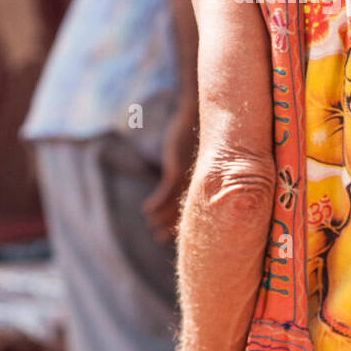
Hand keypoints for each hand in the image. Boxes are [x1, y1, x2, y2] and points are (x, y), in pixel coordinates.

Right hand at [143, 101, 197, 240]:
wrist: (195, 112)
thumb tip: (185, 176)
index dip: (182, 220)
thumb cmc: (196, 131)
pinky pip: (165, 191)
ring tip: (152, 227)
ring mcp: (187, 176)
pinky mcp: (177, 167)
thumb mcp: (195, 152)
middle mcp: (199, 181)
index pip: (194, 206)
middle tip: (160, 238)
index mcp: (204, 180)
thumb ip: (190, 166)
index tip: (172, 232)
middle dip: (171, 225)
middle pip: (183, 209)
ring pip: (173, 204)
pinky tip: (146, 211)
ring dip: (161, 217)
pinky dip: (156, 203)